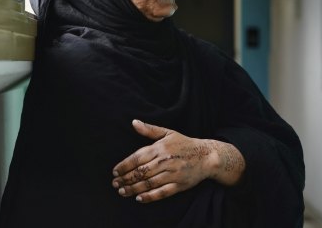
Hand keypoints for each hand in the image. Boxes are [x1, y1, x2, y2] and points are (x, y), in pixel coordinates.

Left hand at [111, 120, 244, 202]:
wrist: (207, 156)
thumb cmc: (185, 144)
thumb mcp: (168, 133)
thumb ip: (149, 130)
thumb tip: (134, 122)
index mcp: (160, 147)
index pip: (137, 157)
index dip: (124, 165)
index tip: (115, 171)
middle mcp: (165, 161)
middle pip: (141, 171)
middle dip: (126, 179)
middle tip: (115, 184)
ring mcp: (172, 174)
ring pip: (149, 183)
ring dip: (134, 189)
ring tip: (123, 191)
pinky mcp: (179, 185)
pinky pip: (162, 192)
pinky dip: (150, 196)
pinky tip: (139, 198)